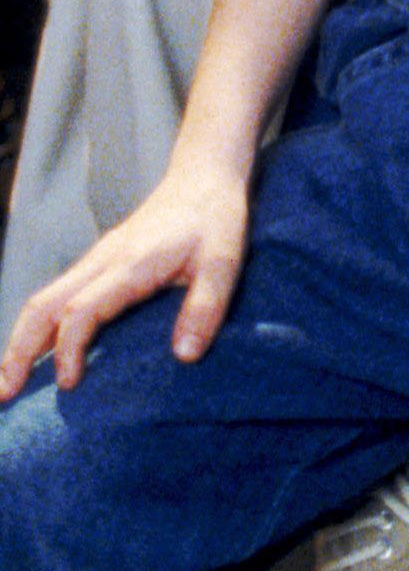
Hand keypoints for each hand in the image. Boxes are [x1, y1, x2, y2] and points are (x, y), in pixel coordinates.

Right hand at [0, 156, 252, 394]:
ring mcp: (96, 260)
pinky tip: (35, 354)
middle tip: (5, 396)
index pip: (82, 307)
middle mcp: (103, 261)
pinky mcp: (99, 262)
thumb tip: (184, 357)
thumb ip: (206, 307)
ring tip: (7, 385)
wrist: (204, 175)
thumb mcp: (225, 262)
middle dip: (19, 350)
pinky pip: (57, 296)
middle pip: (43, 305)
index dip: (69, 347)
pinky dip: (37, 328)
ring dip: (20, 341)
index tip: (69, 383)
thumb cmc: (216, 219)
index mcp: (131, 263)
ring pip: (43, 300)